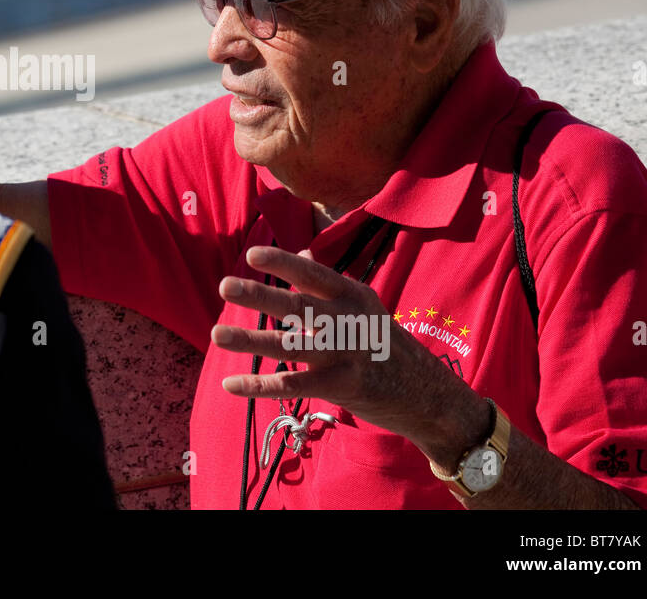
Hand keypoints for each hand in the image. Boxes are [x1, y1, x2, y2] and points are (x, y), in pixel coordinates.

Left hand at [211, 245, 482, 457]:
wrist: (429, 394)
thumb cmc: (386, 343)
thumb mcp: (365, 306)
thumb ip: (330, 284)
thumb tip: (303, 253)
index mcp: (352, 296)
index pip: (314, 274)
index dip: (283, 263)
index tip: (252, 254)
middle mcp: (348, 321)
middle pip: (297, 306)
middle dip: (260, 296)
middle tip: (224, 285)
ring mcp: (345, 354)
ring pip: (290, 346)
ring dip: (250, 341)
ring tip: (216, 334)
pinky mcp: (341, 386)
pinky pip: (292, 385)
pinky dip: (259, 386)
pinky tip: (230, 384)